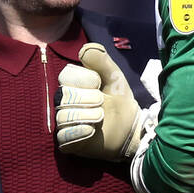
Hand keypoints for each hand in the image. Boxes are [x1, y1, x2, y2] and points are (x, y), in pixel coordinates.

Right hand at [55, 43, 142, 161]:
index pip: (65, 76)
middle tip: (102, 103)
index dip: (84, 80)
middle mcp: (65, 103)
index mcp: (72, 85)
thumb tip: (83, 51)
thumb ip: (101, 60)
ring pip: (63, 117)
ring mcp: (65, 123)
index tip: (99, 84)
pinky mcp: (68, 142)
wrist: (130, 128)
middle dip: (88, 99)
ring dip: (87, 116)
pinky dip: (80, 133)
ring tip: (101, 118)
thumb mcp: (114, 76)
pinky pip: (63, 137)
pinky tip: (92, 131)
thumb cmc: (120, 100)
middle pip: (63, 97)